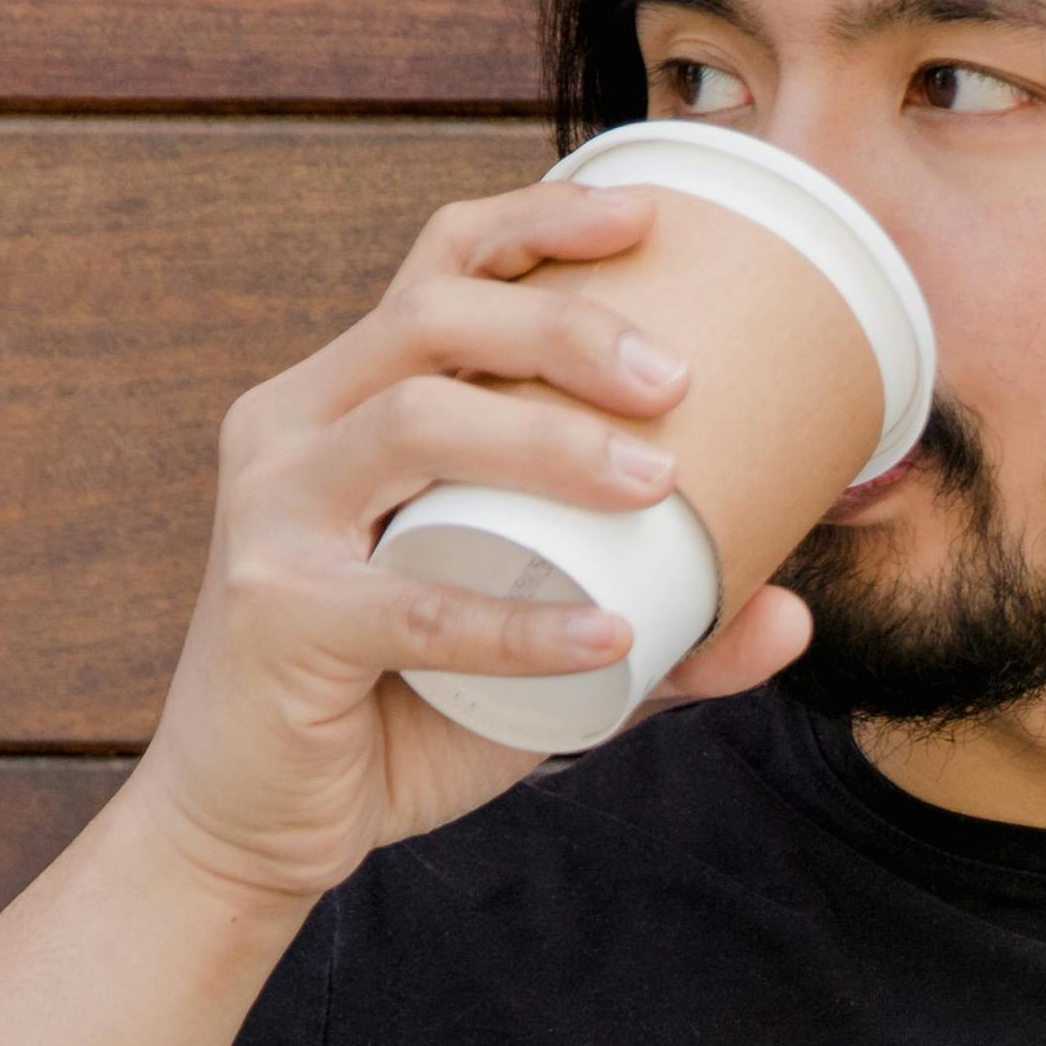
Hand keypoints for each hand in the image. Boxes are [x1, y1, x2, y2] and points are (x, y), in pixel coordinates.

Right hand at [123, 177, 822, 912]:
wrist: (253, 826)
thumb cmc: (393, 711)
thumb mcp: (535, 655)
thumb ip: (657, 634)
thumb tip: (791, 616)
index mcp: (344, 401)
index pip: (436, 266)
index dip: (535, 221)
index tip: (647, 219)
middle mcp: (295, 429)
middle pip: (431, 318)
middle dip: (564, 324)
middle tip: (676, 377)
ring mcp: (273, 516)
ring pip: (416, 424)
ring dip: (548, 439)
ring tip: (656, 479)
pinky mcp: (275, 614)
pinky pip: (414, 606)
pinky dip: (522, 622)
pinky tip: (610, 638)